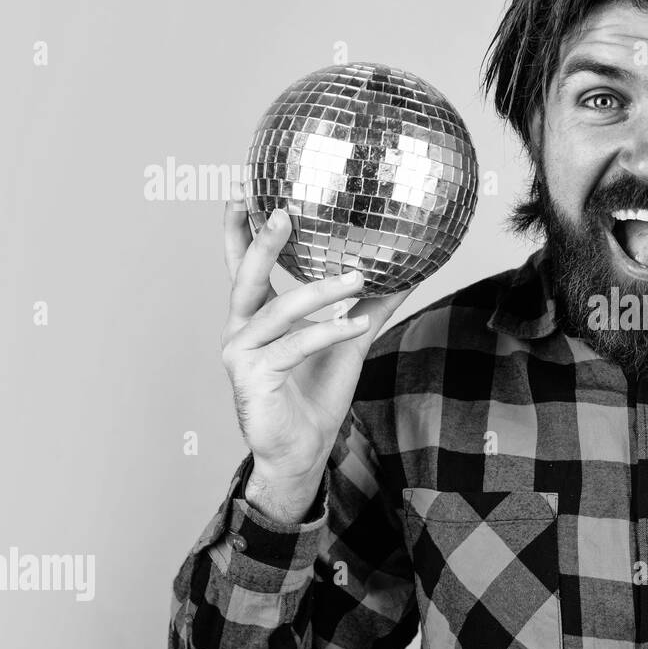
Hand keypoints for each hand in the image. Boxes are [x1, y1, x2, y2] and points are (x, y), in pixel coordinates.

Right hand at [219, 198, 410, 494]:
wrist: (302, 452)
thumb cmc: (315, 395)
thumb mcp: (349, 343)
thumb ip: (370, 308)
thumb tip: (407, 275)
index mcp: (256, 318)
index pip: (243, 268)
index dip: (240, 233)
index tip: (244, 196)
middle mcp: (241, 331)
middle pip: (248, 277)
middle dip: (265, 244)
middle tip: (285, 214)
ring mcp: (243, 355)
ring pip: (279, 310)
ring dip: (320, 292)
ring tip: (357, 278)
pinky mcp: (254, 378)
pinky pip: (295, 346)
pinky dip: (328, 332)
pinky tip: (355, 325)